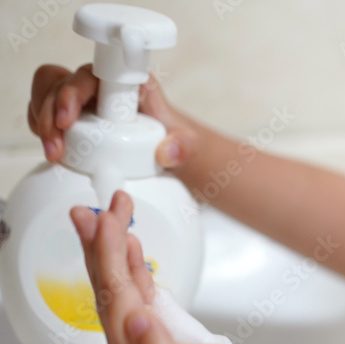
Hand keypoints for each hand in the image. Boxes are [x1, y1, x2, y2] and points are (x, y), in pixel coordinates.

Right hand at [27, 64, 199, 168]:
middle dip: (51, 112)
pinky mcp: (74, 115)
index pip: (91, 74)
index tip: (68, 119)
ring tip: (53, 153)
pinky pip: (45, 112)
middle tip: (56, 147)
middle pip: (60, 82)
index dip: (73, 92)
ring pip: (46, 94)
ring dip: (42, 122)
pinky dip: (42, 128)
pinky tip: (52, 149)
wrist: (170, 147)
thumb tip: (165, 152)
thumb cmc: (176, 137)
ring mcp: (84, 99)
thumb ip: (183, 146)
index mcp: (126, 81)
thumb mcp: (188, 143)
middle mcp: (101, 84)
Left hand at [70, 190, 273, 343]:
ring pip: (117, 283)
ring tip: (105, 217)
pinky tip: (129, 249)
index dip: (108, 250)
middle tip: (94, 206)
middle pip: (105, 282)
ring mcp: (142, 336)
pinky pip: (136, 292)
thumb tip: (136, 319)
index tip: (108, 218)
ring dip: (110, 248)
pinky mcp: (159, 331)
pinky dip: (129, 265)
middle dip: (99, 241)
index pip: (113, 289)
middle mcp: (129, 342)